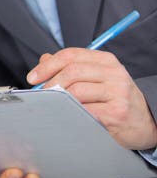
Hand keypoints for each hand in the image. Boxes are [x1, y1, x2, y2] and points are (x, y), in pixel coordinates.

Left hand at [27, 48, 156, 149]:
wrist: (145, 122)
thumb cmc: (115, 99)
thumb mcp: (96, 77)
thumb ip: (70, 66)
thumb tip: (44, 59)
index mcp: (106, 60)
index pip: (70, 55)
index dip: (47, 66)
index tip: (33, 77)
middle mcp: (114, 73)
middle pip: (71, 72)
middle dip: (50, 84)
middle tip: (41, 94)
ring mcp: (117, 93)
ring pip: (76, 92)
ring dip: (59, 100)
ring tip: (54, 105)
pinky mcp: (117, 113)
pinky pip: (84, 111)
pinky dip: (70, 113)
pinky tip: (66, 115)